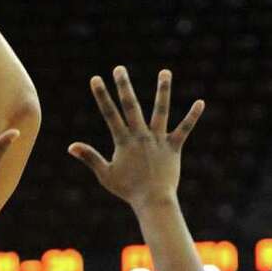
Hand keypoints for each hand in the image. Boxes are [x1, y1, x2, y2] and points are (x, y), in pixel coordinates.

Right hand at [68, 67, 203, 208]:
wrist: (152, 201)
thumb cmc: (128, 190)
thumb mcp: (105, 174)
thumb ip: (89, 157)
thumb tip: (71, 146)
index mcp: (123, 141)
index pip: (110, 114)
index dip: (102, 96)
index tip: (95, 79)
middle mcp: (141, 136)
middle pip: (131, 106)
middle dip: (124, 86)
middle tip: (119, 68)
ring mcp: (158, 140)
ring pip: (161, 110)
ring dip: (163, 90)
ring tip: (165, 72)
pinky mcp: (173, 147)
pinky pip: (185, 129)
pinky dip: (192, 116)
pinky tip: (200, 102)